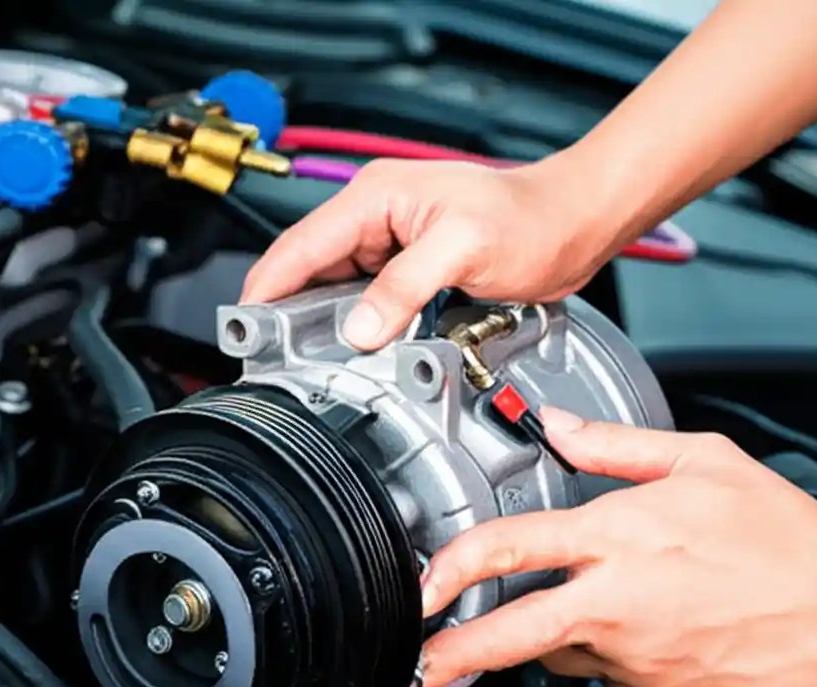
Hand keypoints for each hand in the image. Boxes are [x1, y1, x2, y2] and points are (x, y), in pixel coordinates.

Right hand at [239, 156, 625, 349]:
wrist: (574, 223)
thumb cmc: (531, 217)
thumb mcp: (463, 248)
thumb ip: (405, 285)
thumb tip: (359, 327)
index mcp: (375, 196)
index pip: (299, 245)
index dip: (265, 287)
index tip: (242, 327)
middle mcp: (376, 215)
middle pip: (310, 270)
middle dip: (289, 312)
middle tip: (274, 358)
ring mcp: (393, 242)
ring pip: (338, 289)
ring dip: (326, 323)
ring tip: (313, 360)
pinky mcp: (411, 267)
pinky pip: (370, 299)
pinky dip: (361, 325)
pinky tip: (360, 349)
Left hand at [417, 408, 816, 686]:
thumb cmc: (785, 534)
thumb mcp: (701, 460)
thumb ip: (617, 444)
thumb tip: (564, 426)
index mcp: (619, 536)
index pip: (511, 548)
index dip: (453, 568)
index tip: (426, 583)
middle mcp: (618, 602)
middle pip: (511, 635)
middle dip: (456, 655)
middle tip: (424, 665)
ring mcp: (637, 653)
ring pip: (563, 650)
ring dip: (559, 631)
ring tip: (602, 600)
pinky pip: (611, 670)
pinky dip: (611, 648)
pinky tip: (652, 620)